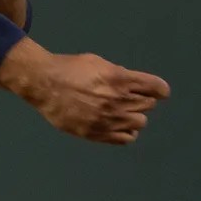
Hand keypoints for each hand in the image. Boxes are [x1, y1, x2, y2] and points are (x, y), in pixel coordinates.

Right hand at [0, 39, 169, 144]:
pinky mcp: (96, 132)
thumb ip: (119, 73)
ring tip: (120, 111)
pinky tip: (117, 125)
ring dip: (134, 116)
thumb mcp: (97, 62)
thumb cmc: (68, 68)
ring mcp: (107, 118)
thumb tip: (136, 84)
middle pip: (149, 105)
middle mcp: (116, 100)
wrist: (42, 84)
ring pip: (140, 122)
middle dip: (142, 99)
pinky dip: (127, 132)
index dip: (159, 89)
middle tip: (127, 97)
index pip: (158, 89)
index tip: (156, 91)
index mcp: (119, 79)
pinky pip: (126, 138)